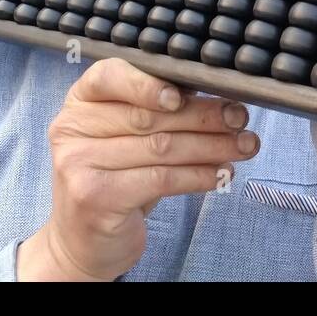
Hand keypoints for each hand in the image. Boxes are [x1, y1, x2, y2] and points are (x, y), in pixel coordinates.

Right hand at [17, 58, 259, 281]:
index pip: (110, 75)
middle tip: (240, 118)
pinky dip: (198, 175)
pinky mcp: (95, 196)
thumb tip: (219, 95)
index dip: (151, 82)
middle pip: (148, 115)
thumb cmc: (115, 178)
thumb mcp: (127, 138)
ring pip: (161, 147)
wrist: (83, 240)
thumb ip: (157, 112)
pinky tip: (221, 174)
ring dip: (211, 146)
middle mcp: (71, 128)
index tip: (190, 90)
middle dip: (203, 116)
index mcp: (79, 101)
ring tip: (245, 146)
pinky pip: (160, 178)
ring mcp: (78, 163)